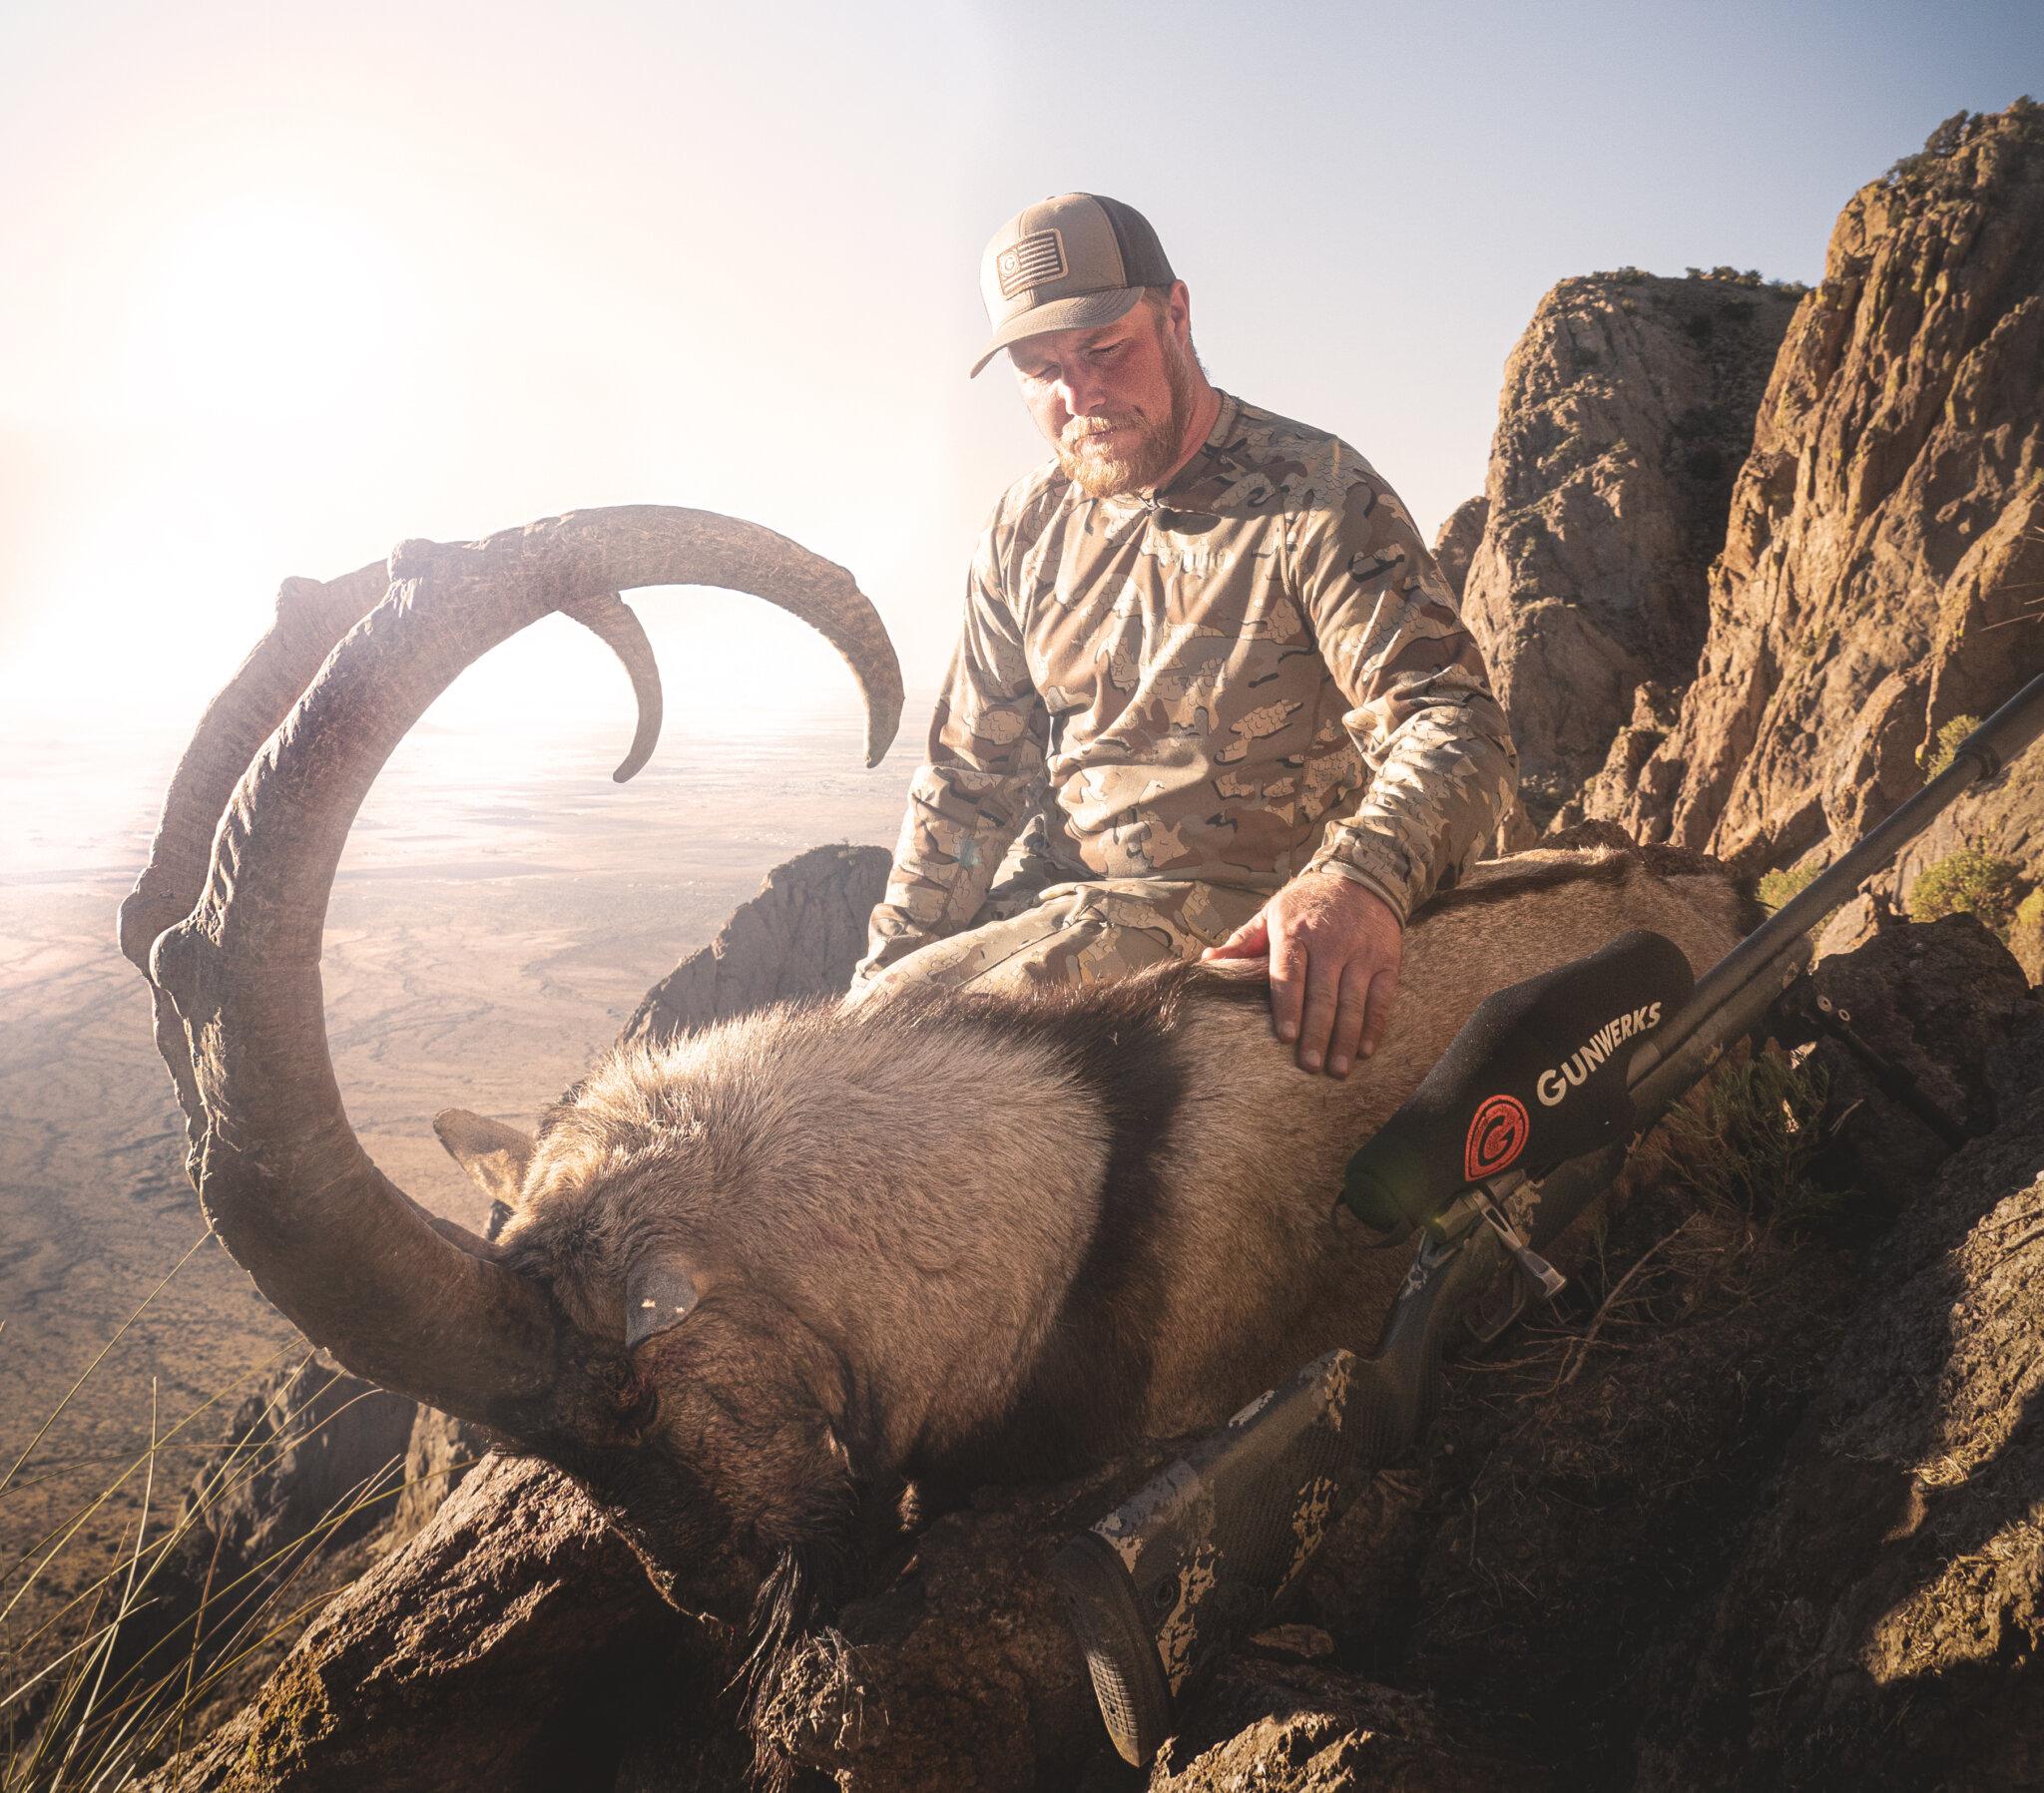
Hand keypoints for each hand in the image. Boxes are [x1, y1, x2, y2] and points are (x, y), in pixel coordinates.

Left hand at [1203, 871, 1401, 1075]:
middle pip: (1322, 994)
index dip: (1288, 1006)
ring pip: (1353, 1001)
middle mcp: (1330, 943)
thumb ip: (1243, 942)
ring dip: (1345, 1038)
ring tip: (1337, 1070)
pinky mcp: (1386, 960)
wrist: (1361, 877)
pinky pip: (1381, 998)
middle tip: (1310, 1066)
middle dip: (1317, 1033)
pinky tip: (1364, 1050)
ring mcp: (1361, 953)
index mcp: (1296, 932)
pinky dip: (1374, 1026)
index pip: (1290, 973)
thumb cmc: (1307, 903)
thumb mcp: (1272, 913)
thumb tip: (1207, 961)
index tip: (1285, 1037)